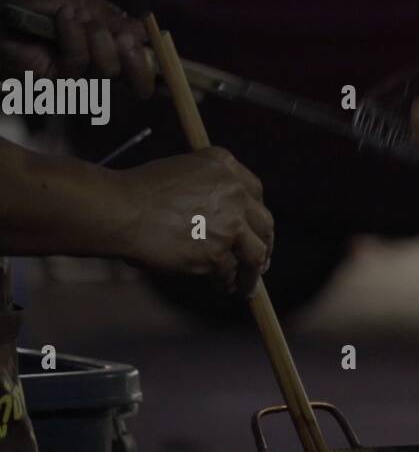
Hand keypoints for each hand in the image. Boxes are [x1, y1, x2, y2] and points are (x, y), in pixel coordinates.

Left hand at [0, 0, 154, 97]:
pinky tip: (60, 20)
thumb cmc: (33, 8)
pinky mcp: (63, 89)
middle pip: (139, 77)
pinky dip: (72, 35)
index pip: (146, 66)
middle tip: (126, 42)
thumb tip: (143, 32)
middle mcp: (101, 67)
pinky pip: (80, 62)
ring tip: (72, 19)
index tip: (194, 88)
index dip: (167, 75)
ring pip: (111, 68)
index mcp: (111, 48)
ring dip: (94, 37)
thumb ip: (112, 15)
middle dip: (137, 58)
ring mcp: (83, 81)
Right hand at [120, 148, 273, 296]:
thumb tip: (222, 216)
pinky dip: (227, 283)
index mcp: (224, 164)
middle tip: (261, 261)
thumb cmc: (138, 192)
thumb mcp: (181, 172)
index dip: (257, 215)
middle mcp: (235, 192)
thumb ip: (207, 187)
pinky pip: (230, 272)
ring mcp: (230, 224)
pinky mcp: (218, 253)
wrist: (120, 210)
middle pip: (264, 223)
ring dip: (252, 272)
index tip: (257, 228)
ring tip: (248, 286)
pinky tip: (222, 287)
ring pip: (255, 254)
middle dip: (265, 244)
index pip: (255, 192)